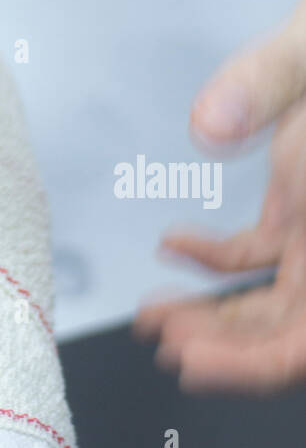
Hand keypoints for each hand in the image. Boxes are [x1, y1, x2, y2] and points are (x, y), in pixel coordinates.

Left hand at [135, 0, 305, 391]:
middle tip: (162, 338)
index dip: (254, 364)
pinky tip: (172, 243)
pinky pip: (258, 254)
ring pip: (270, 299)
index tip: (193, 360)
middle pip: (286, 330)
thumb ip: (266, 82)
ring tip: (155, 315)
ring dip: (212, 312)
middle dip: (220, 344)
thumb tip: (208, 128)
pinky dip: (212, 257)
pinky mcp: (299, 207)